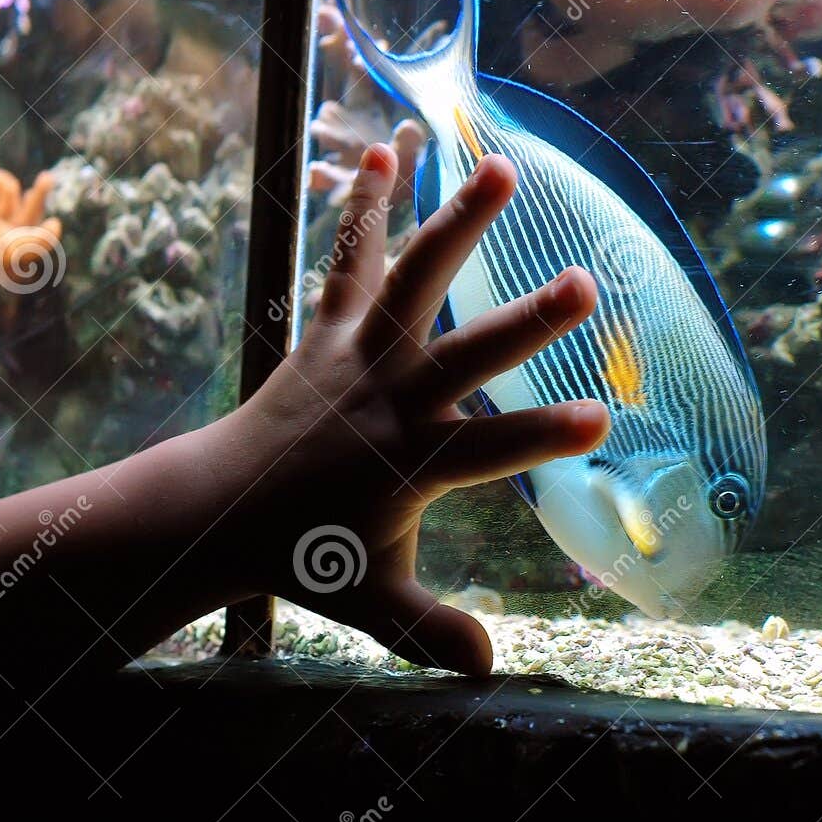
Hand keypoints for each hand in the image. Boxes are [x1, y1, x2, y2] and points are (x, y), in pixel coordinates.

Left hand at [230, 144, 607, 674]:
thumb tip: (487, 672)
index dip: (544, 436)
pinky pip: (344, 262)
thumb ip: (430, 635)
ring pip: (409, 284)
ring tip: (502, 170)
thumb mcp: (372, 603)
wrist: (217, 509)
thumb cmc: (305, 557)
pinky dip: (361, 208)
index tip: (604, 417)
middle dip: (525, 324)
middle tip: (583, 283)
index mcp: (409, 465)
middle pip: (463, 357)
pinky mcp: (326, 331)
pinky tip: (380, 150)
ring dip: (455, 225)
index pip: (490, 452)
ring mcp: (356, 357)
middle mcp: (389, 401)